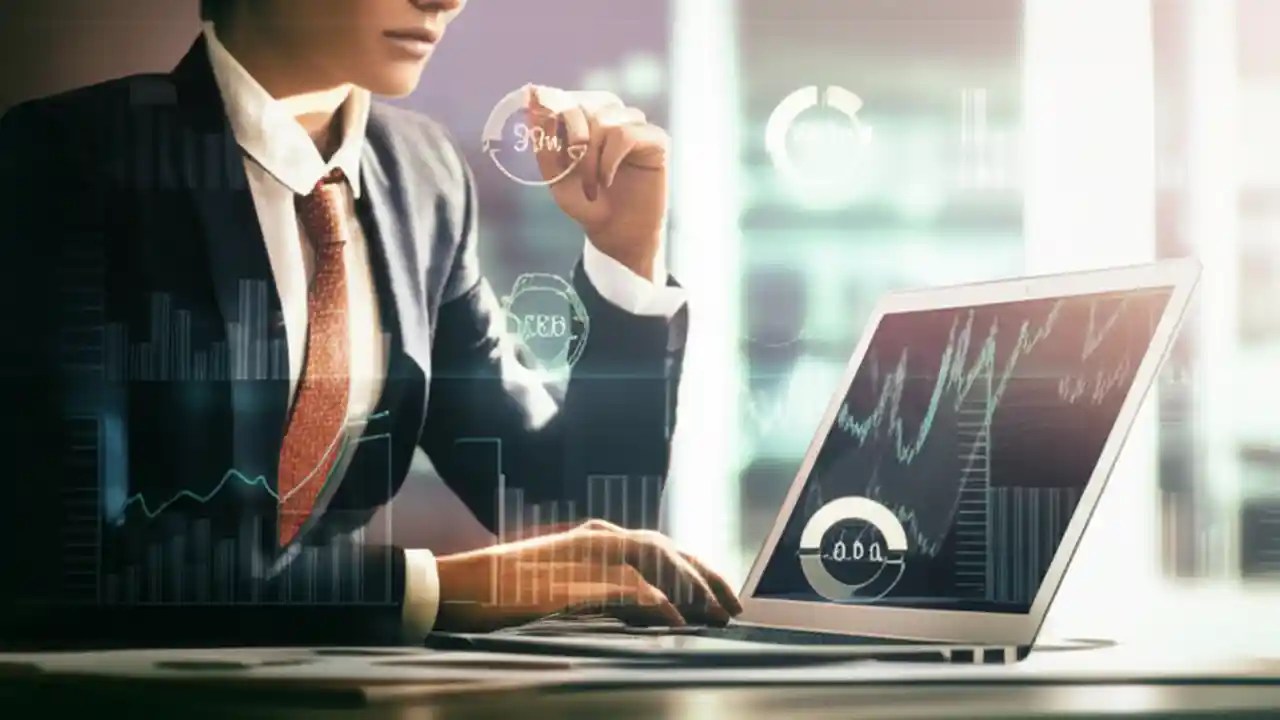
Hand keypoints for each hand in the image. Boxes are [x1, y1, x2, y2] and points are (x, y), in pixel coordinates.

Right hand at [434, 519, 742, 632]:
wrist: (462, 587)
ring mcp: (587, 554)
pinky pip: (627, 587)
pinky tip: (676, 620)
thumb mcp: (566, 585)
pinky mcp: (574, 578)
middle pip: (668, 549)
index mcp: (598, 536)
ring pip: (656, 561)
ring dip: (690, 588)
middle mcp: (599, 537)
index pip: (663, 546)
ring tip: (714, 615)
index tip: (723, 595)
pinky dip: (657, 602)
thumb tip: (650, 611)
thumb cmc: (509, 592)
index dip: (699, 569)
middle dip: (706, 577)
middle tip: (732, 608)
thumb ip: (605, 590)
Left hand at [528, 85, 668, 279]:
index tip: (545, 136)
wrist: (616, 233)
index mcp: (587, 116)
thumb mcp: (555, 175)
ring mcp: (635, 125)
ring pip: (604, 120)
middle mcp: (612, 114)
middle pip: (585, 104)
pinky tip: (606, 180)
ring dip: (590, 157)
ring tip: (592, 185)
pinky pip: (625, 135)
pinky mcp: (656, 139)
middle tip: (571, 167)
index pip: (567, 97)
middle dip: (572, 136)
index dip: (552, 112)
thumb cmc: (586, 202)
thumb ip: (544, 141)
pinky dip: (609, 160)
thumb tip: (532, 104)